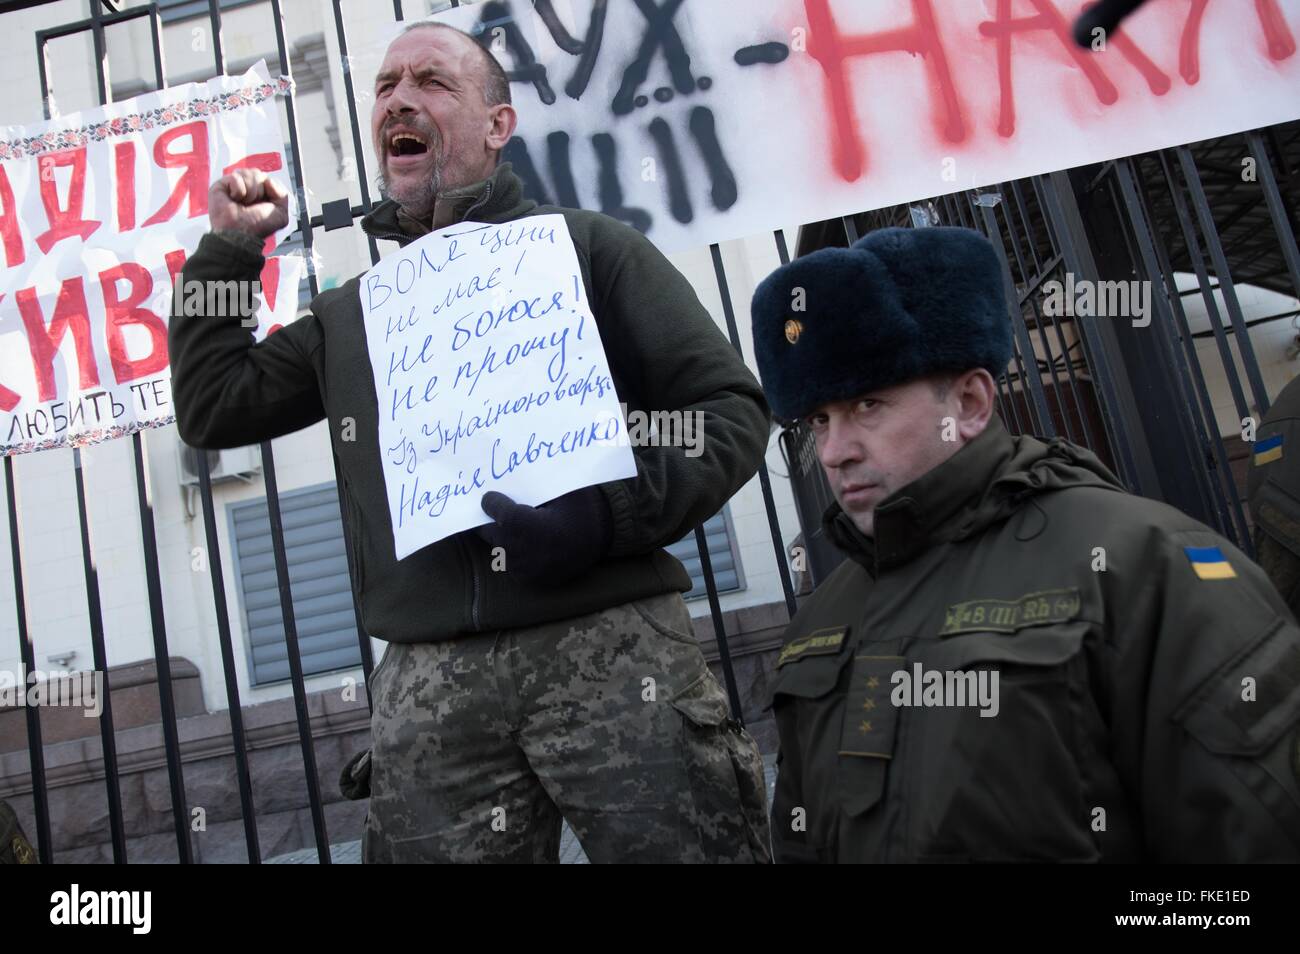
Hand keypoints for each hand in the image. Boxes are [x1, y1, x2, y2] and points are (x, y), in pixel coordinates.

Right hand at [208, 168, 288, 239]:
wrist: (240, 233)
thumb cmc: (257, 227)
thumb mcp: (281, 215)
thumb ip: (283, 195)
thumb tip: (268, 180)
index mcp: (261, 194)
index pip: (267, 178)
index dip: (269, 188)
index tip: (264, 204)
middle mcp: (247, 188)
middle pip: (258, 174)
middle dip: (259, 191)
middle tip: (252, 205)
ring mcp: (234, 186)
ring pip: (248, 173)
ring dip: (250, 192)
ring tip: (243, 204)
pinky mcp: (221, 185)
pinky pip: (235, 177)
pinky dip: (238, 190)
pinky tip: (234, 200)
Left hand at [477, 487, 613, 583]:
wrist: (605, 537)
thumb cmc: (582, 508)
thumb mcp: (558, 489)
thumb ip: (531, 487)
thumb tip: (511, 480)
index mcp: (518, 521)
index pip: (491, 507)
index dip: (491, 500)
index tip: (493, 496)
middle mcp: (515, 547)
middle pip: (487, 531)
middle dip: (492, 521)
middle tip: (498, 513)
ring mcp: (521, 567)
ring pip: (498, 549)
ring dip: (502, 538)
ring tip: (514, 529)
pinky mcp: (529, 579)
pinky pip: (513, 565)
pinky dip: (515, 554)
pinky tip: (527, 544)